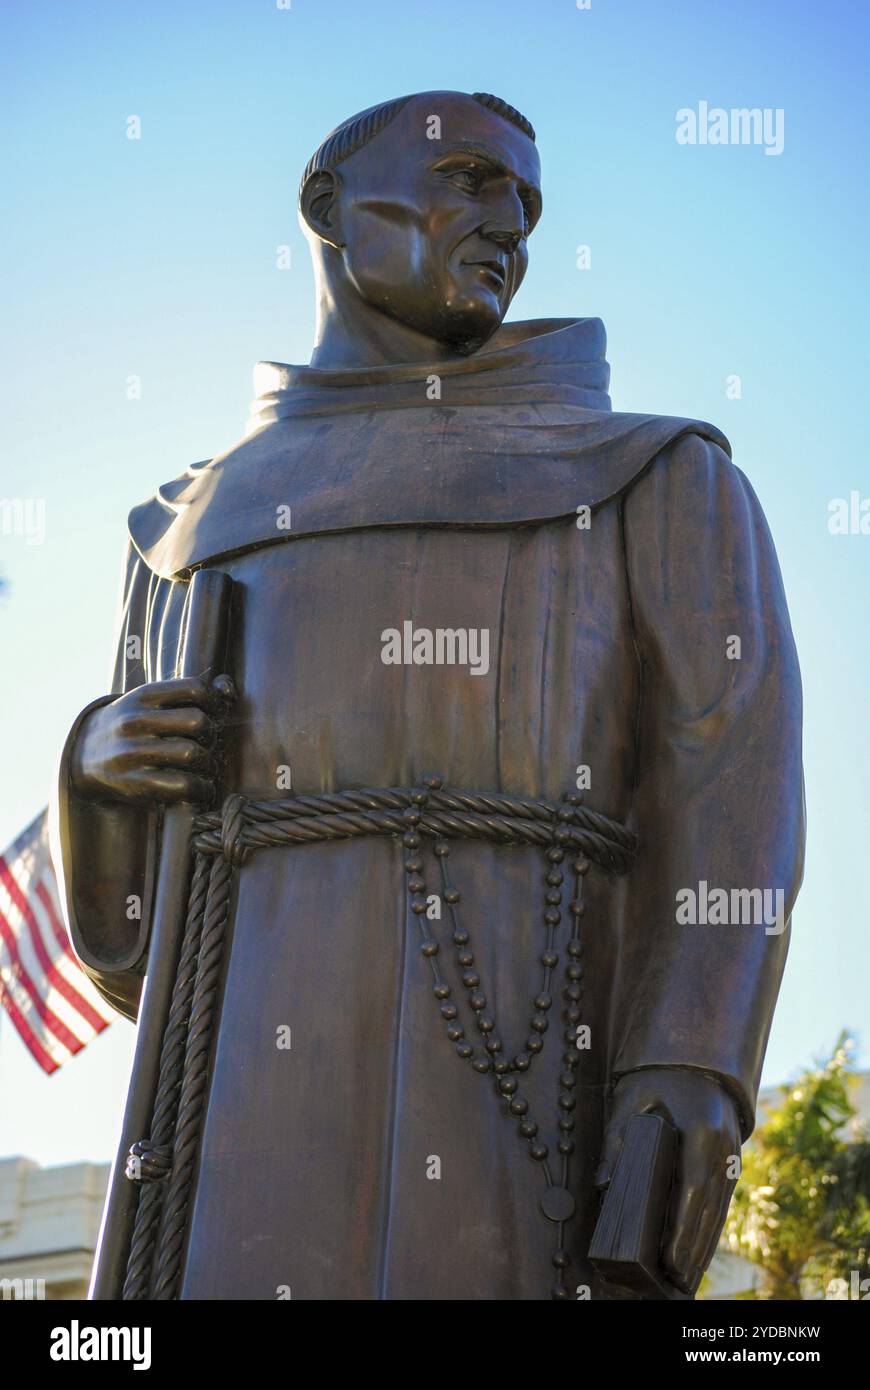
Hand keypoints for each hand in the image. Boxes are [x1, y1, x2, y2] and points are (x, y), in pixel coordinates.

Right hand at [70, 675, 234, 805]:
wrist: (84, 756)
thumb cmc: (132, 726)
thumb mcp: (149, 703)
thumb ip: (187, 694)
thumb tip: (227, 687)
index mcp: (142, 696)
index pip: (194, 688)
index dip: (214, 702)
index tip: (214, 713)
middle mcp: (135, 721)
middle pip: (198, 722)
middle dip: (213, 735)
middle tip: (210, 744)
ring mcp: (132, 752)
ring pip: (192, 753)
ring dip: (209, 764)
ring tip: (207, 767)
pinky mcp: (133, 782)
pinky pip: (182, 785)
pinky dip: (201, 789)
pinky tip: (200, 789)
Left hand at [596, 1067, 741, 1294]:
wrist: (695, 1058)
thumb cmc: (657, 1076)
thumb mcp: (630, 1098)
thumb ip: (617, 1139)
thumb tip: (602, 1184)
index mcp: (702, 1128)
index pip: (692, 1188)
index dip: (683, 1228)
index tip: (671, 1259)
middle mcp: (723, 1144)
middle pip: (709, 1207)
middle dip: (694, 1247)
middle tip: (676, 1279)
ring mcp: (732, 1153)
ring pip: (720, 1208)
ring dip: (705, 1244)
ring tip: (687, 1276)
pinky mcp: (733, 1159)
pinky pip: (722, 1200)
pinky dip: (711, 1227)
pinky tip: (699, 1249)